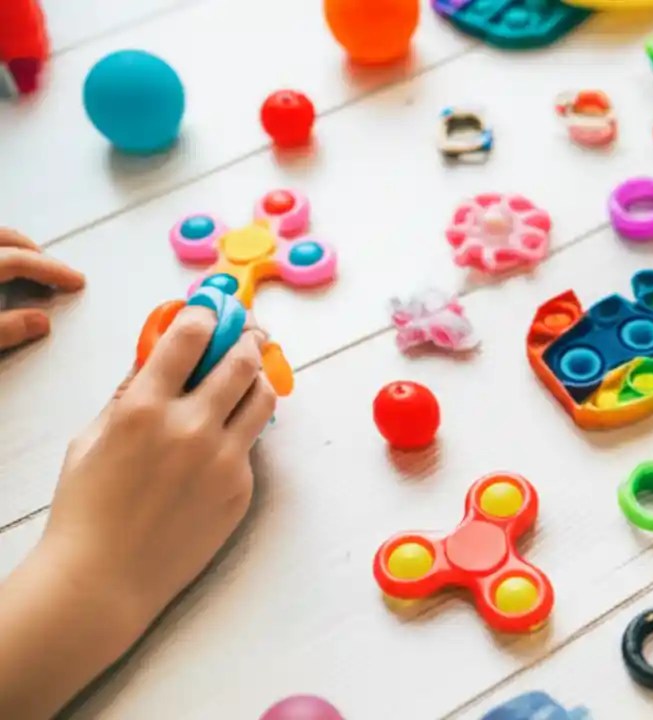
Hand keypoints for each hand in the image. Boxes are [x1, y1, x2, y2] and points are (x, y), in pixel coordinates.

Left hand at [0, 228, 84, 348]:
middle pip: (6, 239)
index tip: (75, 280)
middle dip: (37, 251)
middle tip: (57, 268)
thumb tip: (38, 323)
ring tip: (29, 260)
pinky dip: (0, 251)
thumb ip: (7, 330)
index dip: (54, 270)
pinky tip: (2, 267)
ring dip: (13, 246)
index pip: (22, 260)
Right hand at [0, 305, 275, 718]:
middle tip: (250, 335)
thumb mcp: (93, 437)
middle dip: (249, 340)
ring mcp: (222, 460)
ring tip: (247, 377)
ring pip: (263, 397)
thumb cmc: (86, 507)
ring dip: (257, 379)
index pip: (192, 336)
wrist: (103, 578)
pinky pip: (250, 445)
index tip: (214, 310)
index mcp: (145, 408)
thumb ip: (130, 393)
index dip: (208, 315)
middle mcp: (190, 428)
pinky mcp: (240, 488)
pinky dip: (239, 433)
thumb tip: (158, 355)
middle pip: (244, 361)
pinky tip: (219, 440)